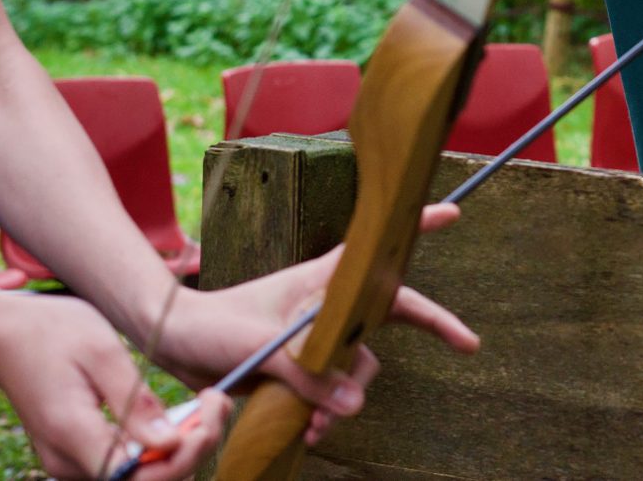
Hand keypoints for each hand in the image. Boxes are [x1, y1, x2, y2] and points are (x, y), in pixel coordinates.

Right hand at [0, 290, 229, 480]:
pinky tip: (184, 417)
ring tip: (209, 407)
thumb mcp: (102, 353)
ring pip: (138, 476)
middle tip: (219, 402)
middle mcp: (67, 462)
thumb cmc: (53, 332)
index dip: (183, 456)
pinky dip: (160, 448)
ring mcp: (70, 462)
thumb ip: (134, 403)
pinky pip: (126, 465)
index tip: (211, 412)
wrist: (2, 333)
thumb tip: (170, 445)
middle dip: (191, 451)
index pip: (138, 476)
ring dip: (180, 452)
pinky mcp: (78, 453)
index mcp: (72, 435)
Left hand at [144, 203, 477, 444]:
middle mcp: (325, 306)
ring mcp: (314, 337)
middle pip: (388, 318)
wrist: (174, 346)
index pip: (375, 251)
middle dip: (429, 329)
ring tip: (319, 426)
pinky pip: (331, 391)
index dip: (415, 229)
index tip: (451, 212)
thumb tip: (353, 404)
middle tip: (468, 343)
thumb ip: (310, 375)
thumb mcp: (263, 348)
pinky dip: (325, 412)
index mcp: (320, 282)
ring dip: (347, 398)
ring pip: (358, 366)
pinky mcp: (299, 367)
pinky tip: (308, 430)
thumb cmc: (213, 325)